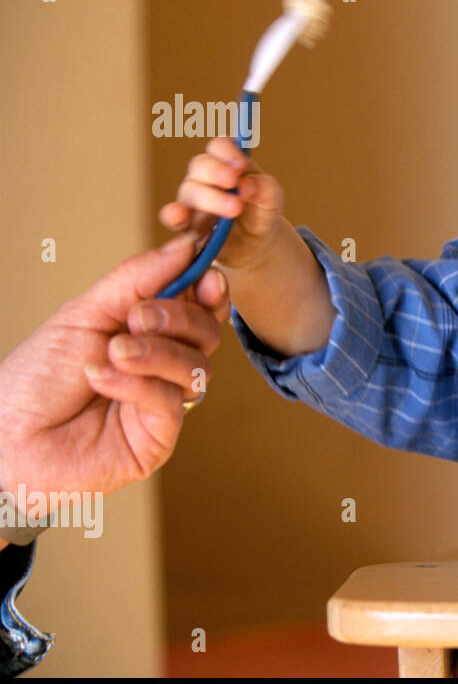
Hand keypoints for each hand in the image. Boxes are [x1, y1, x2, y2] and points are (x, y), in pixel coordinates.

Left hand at [0, 235, 228, 526]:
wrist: (5, 436)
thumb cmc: (36, 378)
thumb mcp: (84, 313)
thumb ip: (137, 279)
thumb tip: (185, 246)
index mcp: (149, 332)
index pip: (199, 306)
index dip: (210, 289)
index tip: (207, 274)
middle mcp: (162, 366)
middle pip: (207, 333)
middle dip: (178, 318)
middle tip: (138, 318)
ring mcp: (164, 401)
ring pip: (197, 367)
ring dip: (156, 352)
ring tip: (113, 351)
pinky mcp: (159, 436)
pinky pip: (172, 401)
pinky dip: (138, 384)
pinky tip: (102, 378)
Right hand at [158, 136, 285, 271]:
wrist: (256, 243)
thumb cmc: (261, 212)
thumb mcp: (272, 199)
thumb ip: (265, 188)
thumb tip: (247, 185)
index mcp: (226, 163)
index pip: (220, 147)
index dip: (228, 151)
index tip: (242, 164)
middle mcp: (204, 177)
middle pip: (201, 165)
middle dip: (217, 171)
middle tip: (233, 181)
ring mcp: (191, 199)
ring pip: (190, 190)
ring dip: (210, 198)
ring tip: (234, 209)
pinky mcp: (186, 223)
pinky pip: (173, 216)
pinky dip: (174, 215)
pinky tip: (180, 215)